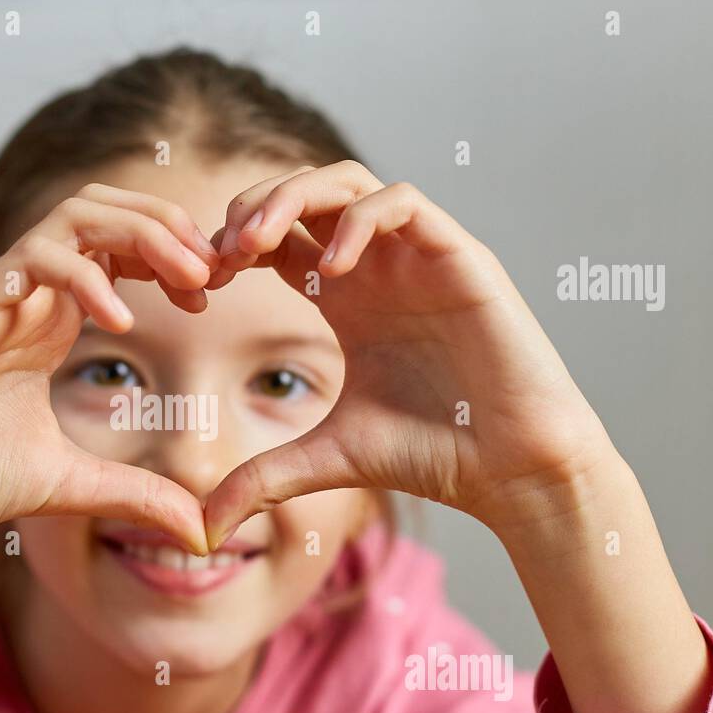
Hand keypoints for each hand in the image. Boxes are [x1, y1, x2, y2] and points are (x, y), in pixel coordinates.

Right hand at [0, 184, 219, 554]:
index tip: (208, 292)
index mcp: (48, 319)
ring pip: (74, 215)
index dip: (170, 254)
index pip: (116, 245)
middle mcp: (24, 295)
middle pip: (102, 209)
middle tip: (211, 270)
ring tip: (185, 276)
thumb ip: (138, 494)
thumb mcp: (75, 486)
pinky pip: (33, 260)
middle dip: (166, 225)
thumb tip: (201, 532)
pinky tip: (119, 322)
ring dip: (140, 231)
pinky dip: (86, 277)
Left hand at [202, 161, 618, 547]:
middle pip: (305, 194)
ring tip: (258, 243)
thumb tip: (204, 531)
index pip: (280, 238)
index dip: (234, 246)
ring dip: (295, 197)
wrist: (510, 469)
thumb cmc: (432, 454)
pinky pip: (403, 202)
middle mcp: (379, 267)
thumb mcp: (325, 461)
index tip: (202, 281)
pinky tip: (334, 270)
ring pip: (348, 182)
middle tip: (222, 251)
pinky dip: (361, 219)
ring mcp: (418, 256)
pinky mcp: (460, 256)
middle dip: (254, 207)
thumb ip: (262, 479)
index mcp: (346, 299)